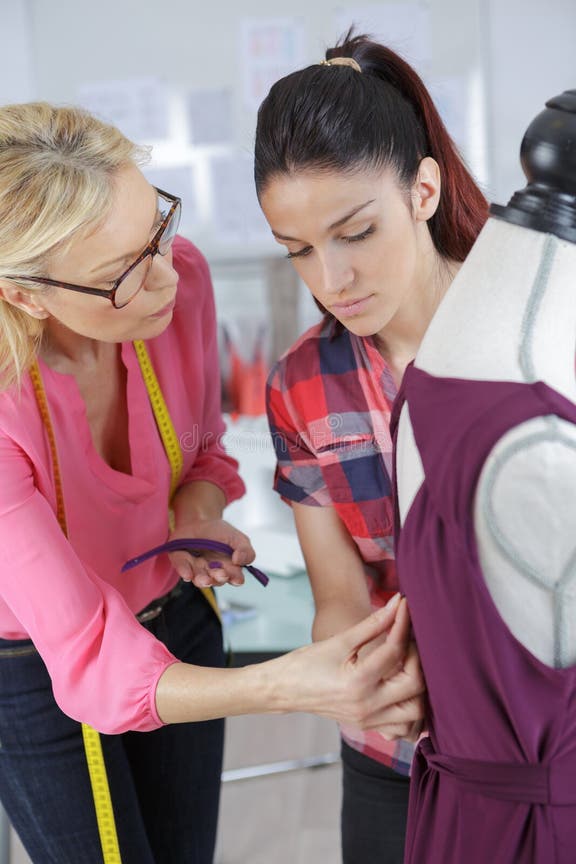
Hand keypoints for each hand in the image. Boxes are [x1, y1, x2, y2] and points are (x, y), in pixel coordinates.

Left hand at [168, 519, 254, 588]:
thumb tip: (239, 560)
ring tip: (204, 579)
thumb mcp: (237, 537)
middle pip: (217, 580)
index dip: (235, 579)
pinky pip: (182, 568)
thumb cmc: (219, 532)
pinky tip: (187, 574)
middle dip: (218, 578)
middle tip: (220, 573)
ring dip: (202, 580)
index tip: (236, 578)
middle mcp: (213, 572)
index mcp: (229, 568)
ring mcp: (196, 569)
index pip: (234, 577)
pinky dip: (185, 571)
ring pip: (199, 579)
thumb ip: (245, 550)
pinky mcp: (181, 562)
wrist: (199, 519)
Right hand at [276, 595, 423, 728]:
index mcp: (357, 682)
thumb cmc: (307, 663)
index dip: (403, 624)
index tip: (405, 607)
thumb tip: (397, 604)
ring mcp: (369, 721)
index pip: (394, 650)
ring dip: (420, 689)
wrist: (286, 690)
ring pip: (415, 714)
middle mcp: (367, 706)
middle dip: (417, 658)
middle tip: (408, 640)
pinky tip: (404, 691)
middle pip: (415, 686)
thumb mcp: (340, 640)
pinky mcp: (368, 726)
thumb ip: (372, 624)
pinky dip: (411, 713)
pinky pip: (403, 729)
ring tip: (408, 666)